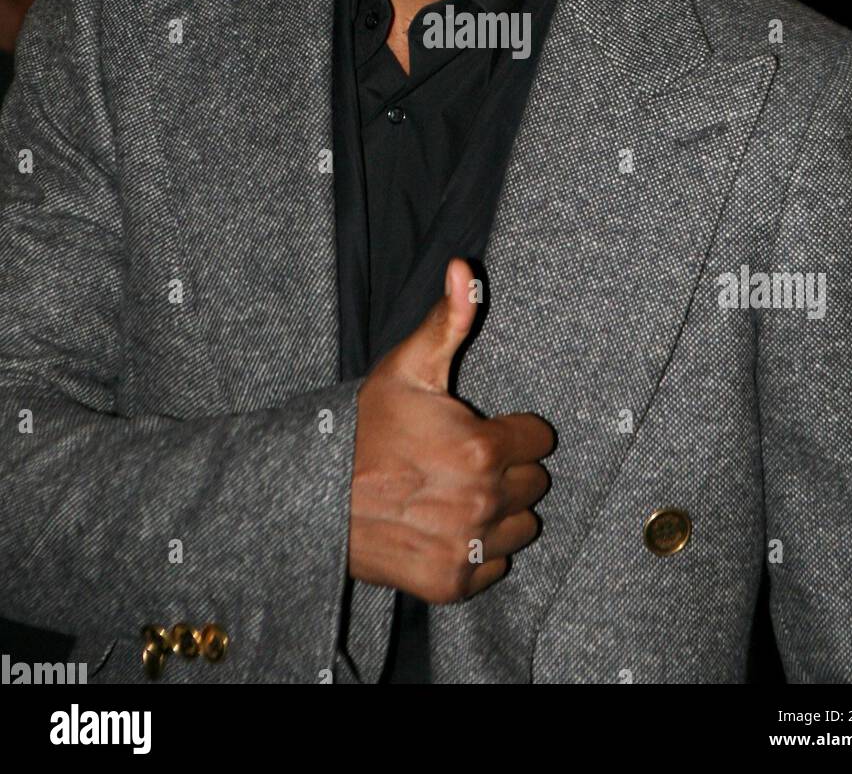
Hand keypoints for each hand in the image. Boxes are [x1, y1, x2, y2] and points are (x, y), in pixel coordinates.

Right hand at [347, 257, 554, 603]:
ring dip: (497, 513)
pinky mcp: (451, 582)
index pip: (539, 441)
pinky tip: (446, 527)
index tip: (483, 430)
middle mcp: (481, 502)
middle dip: (508, 471)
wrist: (313, 497)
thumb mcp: (406, 368)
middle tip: (465, 461)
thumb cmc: (363, 428)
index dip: (513, 431)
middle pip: (533, 486)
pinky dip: (477, 552)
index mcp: (481, 449)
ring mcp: (467, 547)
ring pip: (519, 528)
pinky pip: (495, 568)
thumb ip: (448, 321)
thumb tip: (465, 269)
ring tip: (455, 494)